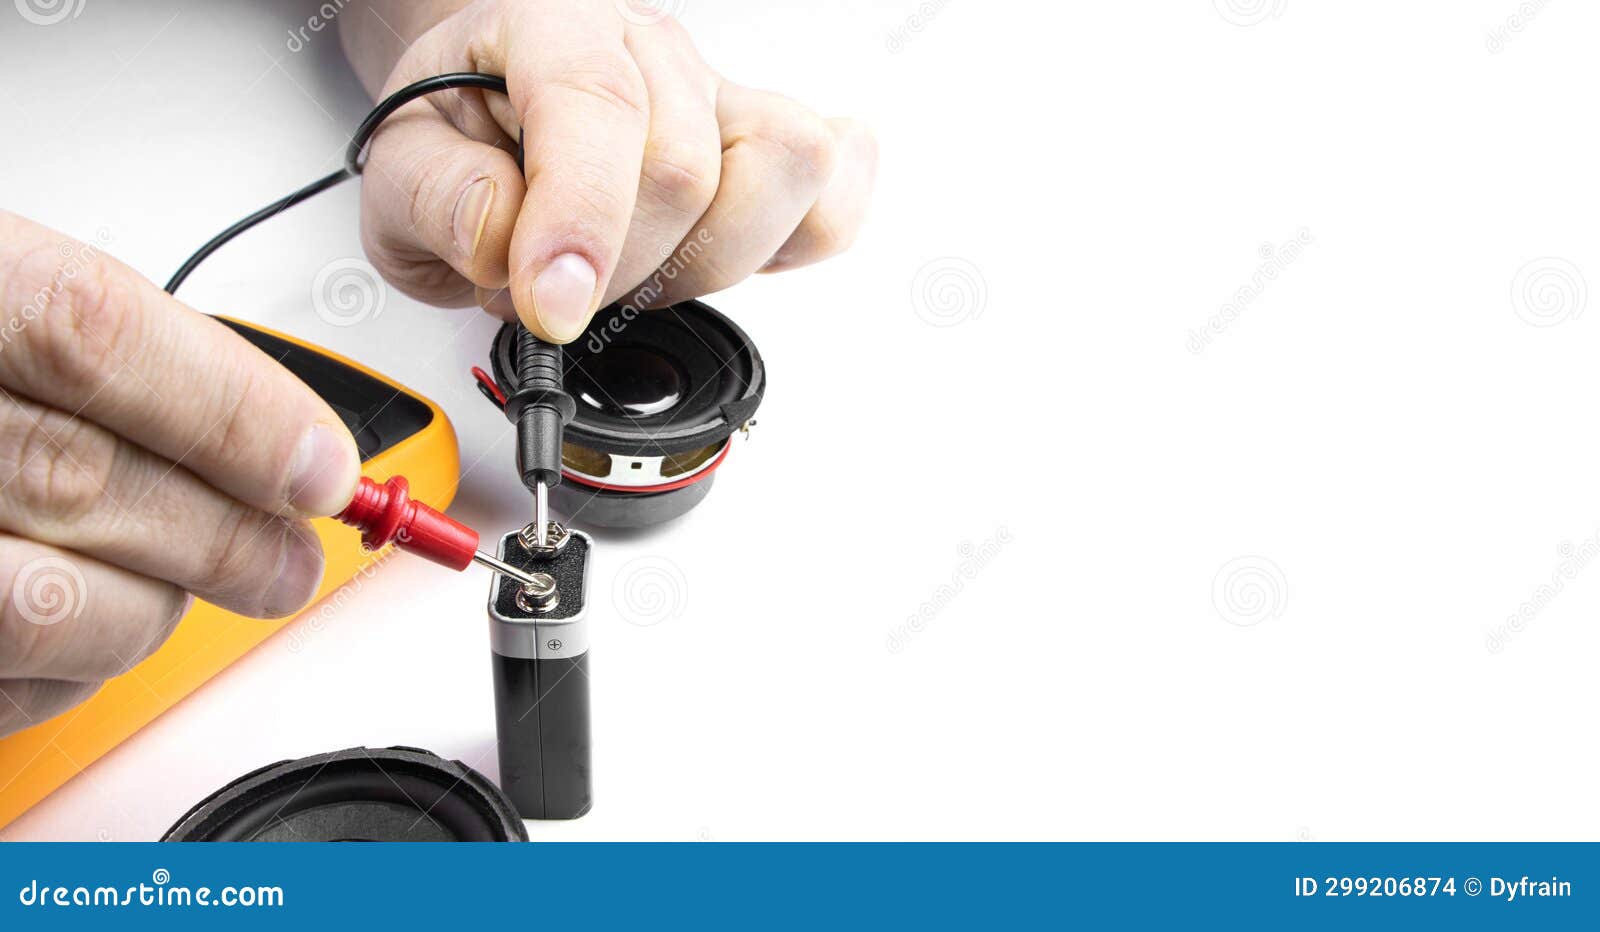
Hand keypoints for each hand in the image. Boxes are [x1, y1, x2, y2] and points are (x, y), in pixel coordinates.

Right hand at [0, 212, 360, 735]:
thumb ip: (106, 353)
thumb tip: (283, 445)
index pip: (89, 335)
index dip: (231, 409)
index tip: (322, 467)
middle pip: (79, 476)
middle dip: (225, 533)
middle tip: (289, 558)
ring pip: (44, 604)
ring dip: (153, 610)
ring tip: (191, 591)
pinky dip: (68, 671)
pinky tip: (88, 629)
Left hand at [339, 0, 876, 341]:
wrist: (492, 110)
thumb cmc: (459, 129)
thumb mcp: (399, 169)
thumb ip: (437, 197)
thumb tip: (505, 236)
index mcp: (552, 26)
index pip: (593, 105)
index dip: (580, 220)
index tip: (553, 307)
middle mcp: (650, 49)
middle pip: (688, 168)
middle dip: (619, 270)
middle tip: (560, 291)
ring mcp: (721, 98)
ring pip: (786, 172)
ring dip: (707, 263)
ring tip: (636, 275)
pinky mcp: (766, 153)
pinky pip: (833, 199)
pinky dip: (803, 242)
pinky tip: (737, 253)